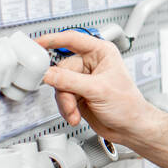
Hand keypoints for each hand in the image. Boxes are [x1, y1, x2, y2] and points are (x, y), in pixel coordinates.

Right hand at [35, 30, 155, 146]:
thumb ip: (70, 81)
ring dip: (65, 102)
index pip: (73, 39)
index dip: (53, 40)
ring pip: (59, 85)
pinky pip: (61, 97)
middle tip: (69, 100)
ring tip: (75, 111)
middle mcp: (91, 64)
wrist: (130, 128)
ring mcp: (82, 79)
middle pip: (61, 68)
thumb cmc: (128, 106)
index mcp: (101, 53)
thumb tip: (47, 74)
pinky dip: (65, 108)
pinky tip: (75, 115)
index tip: (36, 43)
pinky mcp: (77, 94)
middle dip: (64, 88)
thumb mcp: (98, 90)